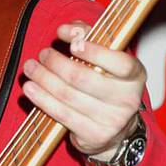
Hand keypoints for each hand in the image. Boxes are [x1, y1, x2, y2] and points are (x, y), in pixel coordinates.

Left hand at [22, 19, 145, 161]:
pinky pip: (62, 114)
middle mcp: (127, 99)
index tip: (73, 44)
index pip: (119, 63)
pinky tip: (30, 89)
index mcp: (135, 76)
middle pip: (82, 77)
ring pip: (68, 95)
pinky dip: (42, 99)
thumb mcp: (105, 58)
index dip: (95, 52)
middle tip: (43, 54)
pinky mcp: (95, 136)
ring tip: (30, 68)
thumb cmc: (107, 84)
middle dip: (56, 63)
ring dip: (43, 79)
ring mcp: (112, 120)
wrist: (117, 129)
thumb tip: (66, 30)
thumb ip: (88, 36)